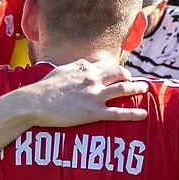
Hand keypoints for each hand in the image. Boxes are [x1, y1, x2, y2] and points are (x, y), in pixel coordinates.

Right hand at [20, 59, 148, 126]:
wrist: (34, 103)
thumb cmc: (42, 89)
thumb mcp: (59, 71)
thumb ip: (74, 67)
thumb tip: (82, 65)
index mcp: (84, 68)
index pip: (105, 65)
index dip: (114, 69)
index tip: (119, 72)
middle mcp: (93, 79)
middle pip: (119, 74)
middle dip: (128, 76)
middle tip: (134, 80)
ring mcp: (95, 95)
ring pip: (123, 89)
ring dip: (137, 88)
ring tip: (145, 89)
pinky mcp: (94, 112)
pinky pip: (119, 113)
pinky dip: (134, 114)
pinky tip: (143, 114)